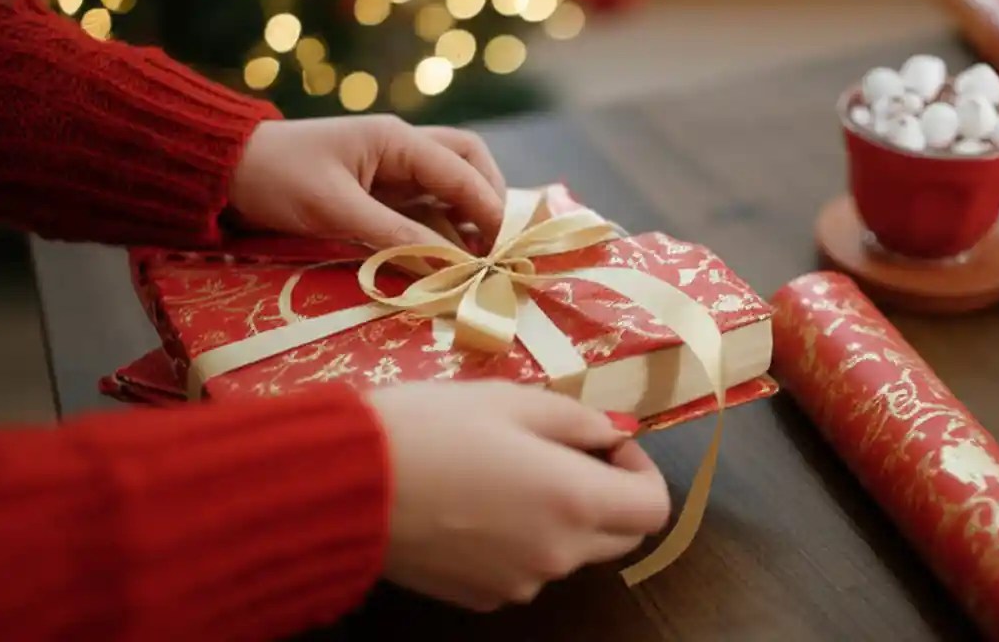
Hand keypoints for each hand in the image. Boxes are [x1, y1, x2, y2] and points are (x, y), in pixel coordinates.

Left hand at [229, 116, 506, 247]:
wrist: (226, 171)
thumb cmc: (277, 179)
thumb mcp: (335, 209)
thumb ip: (394, 234)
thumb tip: (447, 264)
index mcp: (395, 140)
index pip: (461, 169)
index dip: (488, 207)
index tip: (502, 247)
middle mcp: (402, 149)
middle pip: (468, 163)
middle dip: (489, 199)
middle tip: (494, 244)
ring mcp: (392, 170)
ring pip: (450, 186)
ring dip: (468, 217)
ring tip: (477, 257)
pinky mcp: (379, 193)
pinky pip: (424, 208)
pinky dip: (442, 230)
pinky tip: (447, 256)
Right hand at [368, 381, 669, 610]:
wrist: (345, 484)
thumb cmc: (432, 427)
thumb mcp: (512, 401)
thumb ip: (578, 421)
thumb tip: (615, 434)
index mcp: (575, 500)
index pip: (654, 507)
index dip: (640, 469)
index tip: (604, 443)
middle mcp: (557, 554)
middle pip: (621, 535)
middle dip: (609, 494)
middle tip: (563, 452)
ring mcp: (519, 584)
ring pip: (571, 553)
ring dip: (563, 517)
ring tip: (506, 473)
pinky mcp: (481, 597)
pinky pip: (526, 569)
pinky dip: (521, 540)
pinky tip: (475, 505)